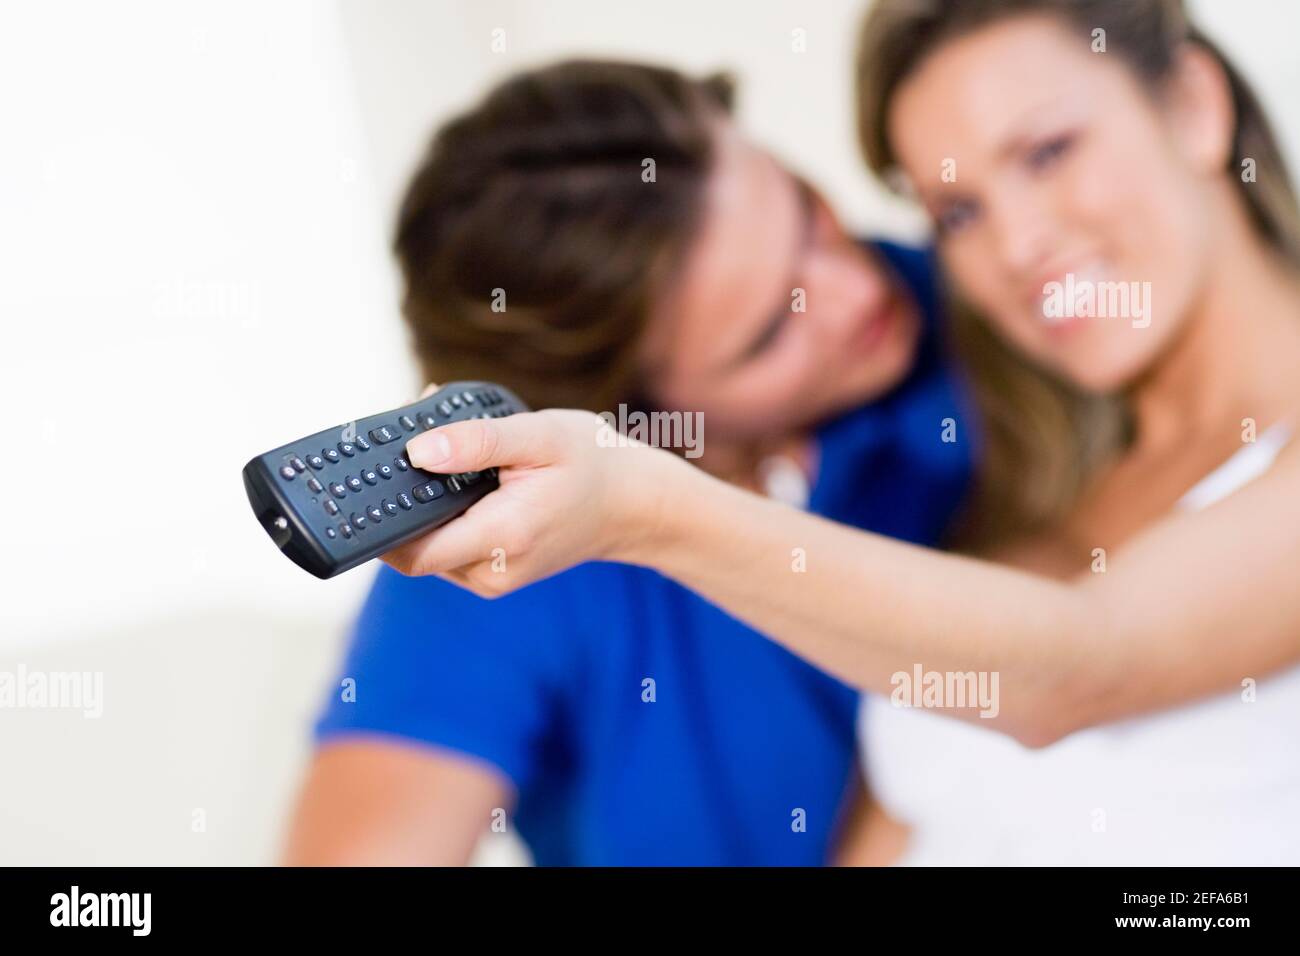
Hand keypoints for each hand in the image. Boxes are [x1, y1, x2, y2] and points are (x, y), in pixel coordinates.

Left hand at [382, 402, 689, 596]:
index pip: (410, 550)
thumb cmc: (593, 464)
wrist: (634, 505)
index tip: (363, 479)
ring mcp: (490, 578)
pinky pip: (448, 546)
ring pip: (428, 546)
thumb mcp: (539, 436)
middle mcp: (491, 571)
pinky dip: (442, 514)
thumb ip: (476, 441)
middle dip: (400, 498)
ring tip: (440, 452)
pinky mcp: (490, 573)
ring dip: (422, 503)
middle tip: (402, 443)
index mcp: (502, 537)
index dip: (377, 521)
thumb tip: (416, 450)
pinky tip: (458, 476)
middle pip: (413, 546)